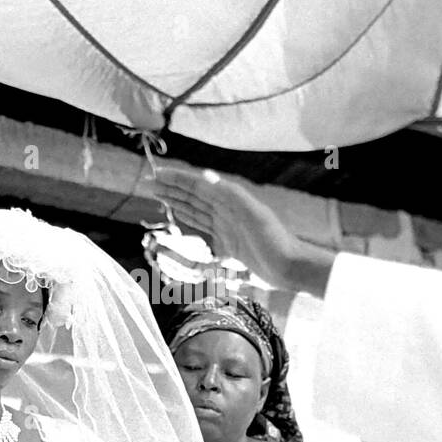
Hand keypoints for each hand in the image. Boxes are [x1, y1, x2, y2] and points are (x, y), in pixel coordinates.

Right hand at [152, 168, 330, 294]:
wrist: (291, 267)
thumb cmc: (274, 241)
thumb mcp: (254, 214)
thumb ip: (230, 194)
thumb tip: (205, 175)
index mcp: (230, 201)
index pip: (198, 186)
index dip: (177, 179)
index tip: (156, 175)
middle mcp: (227, 211)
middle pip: (194, 196)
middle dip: (172, 189)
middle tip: (150, 184)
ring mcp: (227, 228)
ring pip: (196, 211)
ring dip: (178, 202)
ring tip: (160, 196)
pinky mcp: (229, 245)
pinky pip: (204, 230)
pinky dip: (190, 221)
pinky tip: (181, 218)